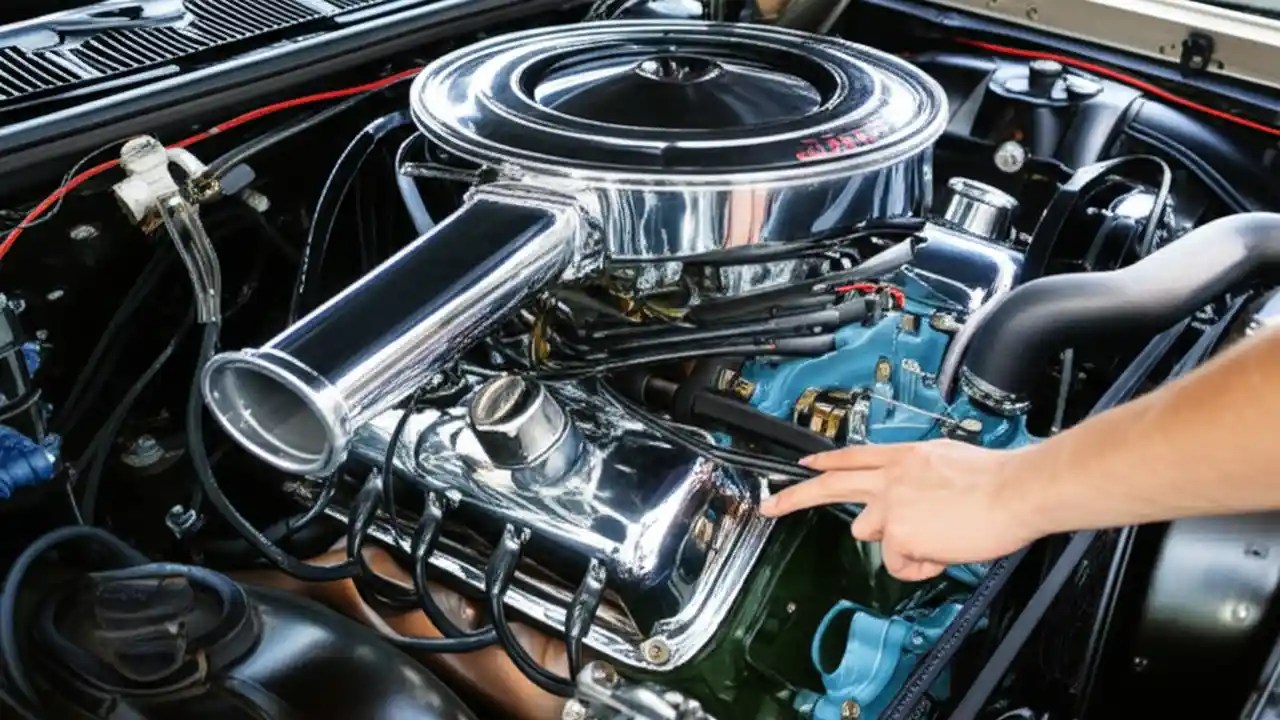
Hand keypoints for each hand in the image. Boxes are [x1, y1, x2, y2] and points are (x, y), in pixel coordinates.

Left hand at [760, 440, 1041, 580]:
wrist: (1015, 490)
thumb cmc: (997, 481)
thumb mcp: (949, 462)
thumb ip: (922, 477)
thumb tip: (916, 500)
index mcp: (906, 456)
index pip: (854, 455)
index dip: (826, 461)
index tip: (804, 464)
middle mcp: (892, 477)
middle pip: (831, 485)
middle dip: (795, 497)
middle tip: (771, 506)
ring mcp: (891, 504)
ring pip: (871, 535)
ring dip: (901, 544)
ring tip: (941, 536)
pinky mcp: (898, 533)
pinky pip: (901, 564)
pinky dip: (923, 565)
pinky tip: (945, 550)